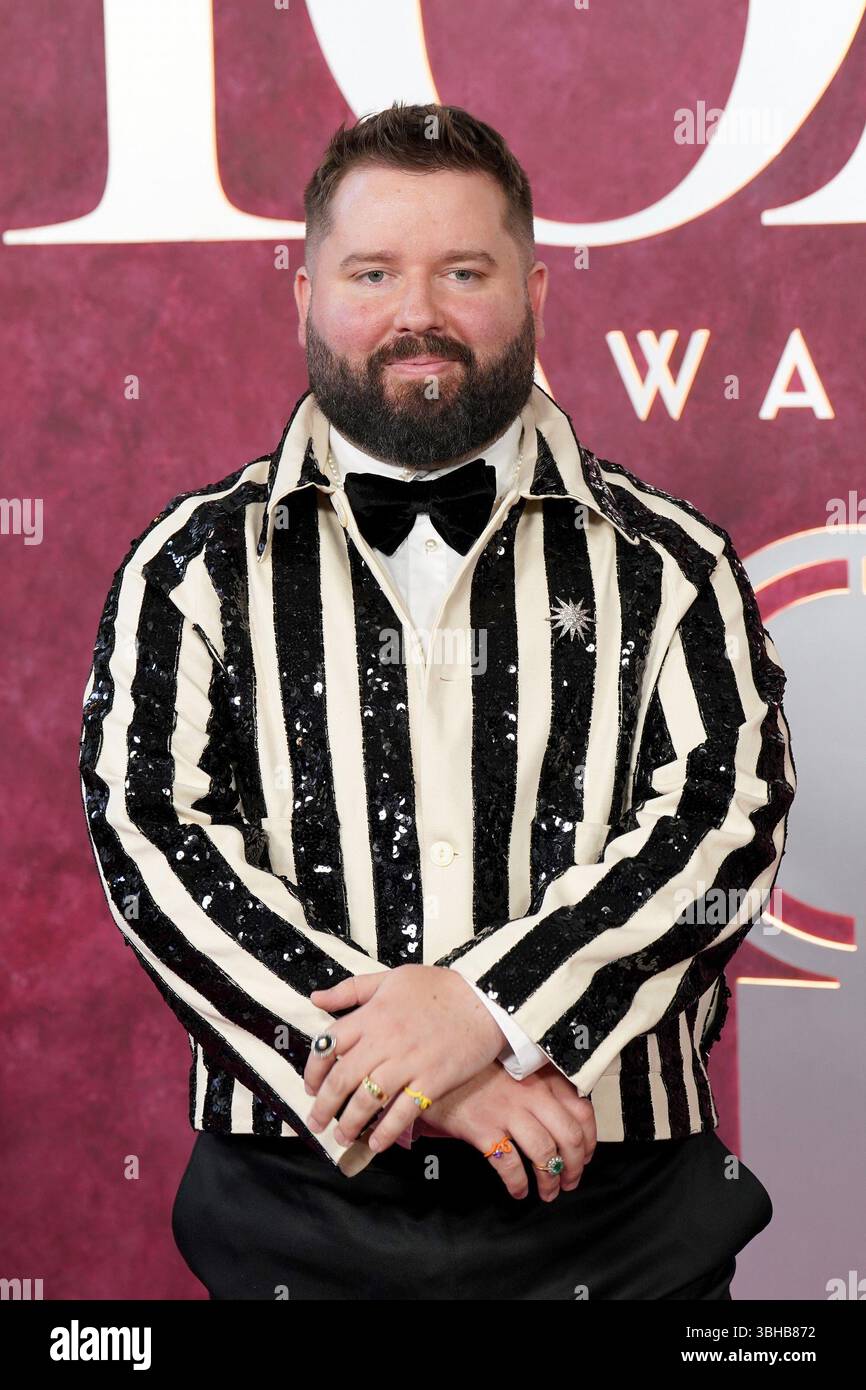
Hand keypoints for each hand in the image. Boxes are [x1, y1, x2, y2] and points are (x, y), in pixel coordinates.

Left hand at [304, 965, 507, 1149]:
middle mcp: (384, 1040)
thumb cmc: (440, 987)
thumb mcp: (392, 977)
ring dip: (349, 1123)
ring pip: (367, 1100)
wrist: (486, 997)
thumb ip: (352, 989)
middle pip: (342, 1079)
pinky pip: (403, 1112)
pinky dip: (386, 1132)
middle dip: (323, 1106)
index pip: (328, 1045)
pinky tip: (377, 1143)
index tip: (310, 1087)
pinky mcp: (432, 1081)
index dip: (313, 1071)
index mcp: (371, 1015)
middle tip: (317, 1123)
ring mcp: (408, 1062)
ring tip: (342, 1136)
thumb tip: (317, 998)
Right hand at [406, 1061, 596, 1200]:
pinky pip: (510, 1166)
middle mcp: (530, 1094)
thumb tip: (563, 1118)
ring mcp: (507, 1112)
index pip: (582, 1111)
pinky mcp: (484, 1129)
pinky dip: (519, 1184)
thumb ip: (540, 1086)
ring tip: (548, 1193)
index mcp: (541, 1079)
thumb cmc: (476, 1071)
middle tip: (570, 1181)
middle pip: (570, 1137)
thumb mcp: (514, 1068)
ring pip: (545, 1154)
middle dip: (575, 1167)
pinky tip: (518, 1191)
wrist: (435, 1066)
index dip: (589, 1140)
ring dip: (551, 1180)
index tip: (585, 1156)